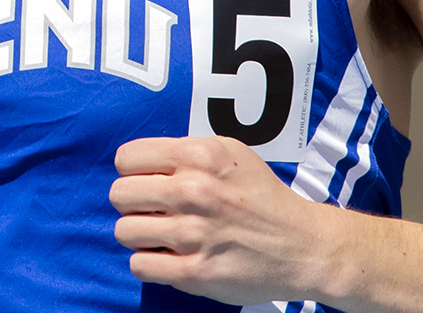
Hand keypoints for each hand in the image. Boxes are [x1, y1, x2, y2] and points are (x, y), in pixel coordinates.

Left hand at [110, 136, 328, 305]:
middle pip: (119, 194)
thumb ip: (186, 152)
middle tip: (153, 211)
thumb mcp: (231, 153)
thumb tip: (140, 163)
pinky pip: (139, 265)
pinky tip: (168, 257)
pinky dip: (148, 263)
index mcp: (200, 156)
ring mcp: (193, 233)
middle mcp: (194, 190)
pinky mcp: (195, 271)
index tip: (149, 181)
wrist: (304, 246)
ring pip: (124, 231)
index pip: (126, 158)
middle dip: (132, 203)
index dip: (133, 171)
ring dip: (139, 235)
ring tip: (161, 235)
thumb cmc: (263, 197)